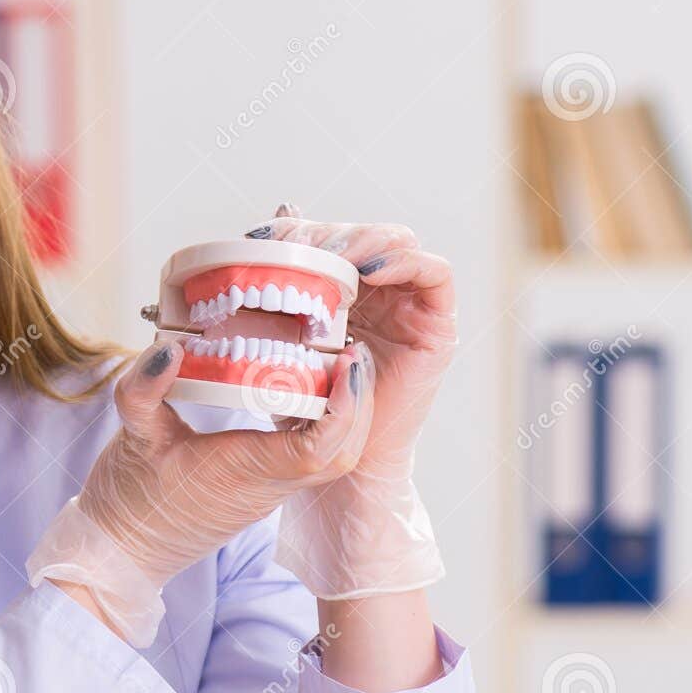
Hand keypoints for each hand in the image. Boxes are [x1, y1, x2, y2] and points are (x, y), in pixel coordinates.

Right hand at [81, 335, 373, 584]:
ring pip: (333, 459)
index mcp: (242, 474)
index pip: (316, 449)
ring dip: (346, 415)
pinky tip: (308, 389)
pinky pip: (311, 459)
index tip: (345, 364)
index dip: (342, 407)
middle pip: (342, 455)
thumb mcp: (133, 435)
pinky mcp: (263, 491)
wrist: (123, 552)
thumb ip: (144, 388)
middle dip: (358, 405)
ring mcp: (268, 493)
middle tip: (352, 354)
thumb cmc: (129, 499)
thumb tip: (170, 346)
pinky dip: (323, 424)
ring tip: (339, 366)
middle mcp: (266, 488)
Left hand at [250, 204, 456, 597]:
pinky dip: (406, 261)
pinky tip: (368, 272)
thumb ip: (273, 296)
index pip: (329, 236)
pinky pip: (436, 274)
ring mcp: (412, 306)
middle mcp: (381, 292)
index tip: (262, 239)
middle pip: (363, 233)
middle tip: (297, 248)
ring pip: (398, 242)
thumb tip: (253, 240)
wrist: (338, 464)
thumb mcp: (277, 344)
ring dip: (363, 241)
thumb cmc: (306, 408)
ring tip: (330, 258)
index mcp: (344, 291)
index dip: (300, 228)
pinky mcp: (438, 325)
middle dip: (330, 233)